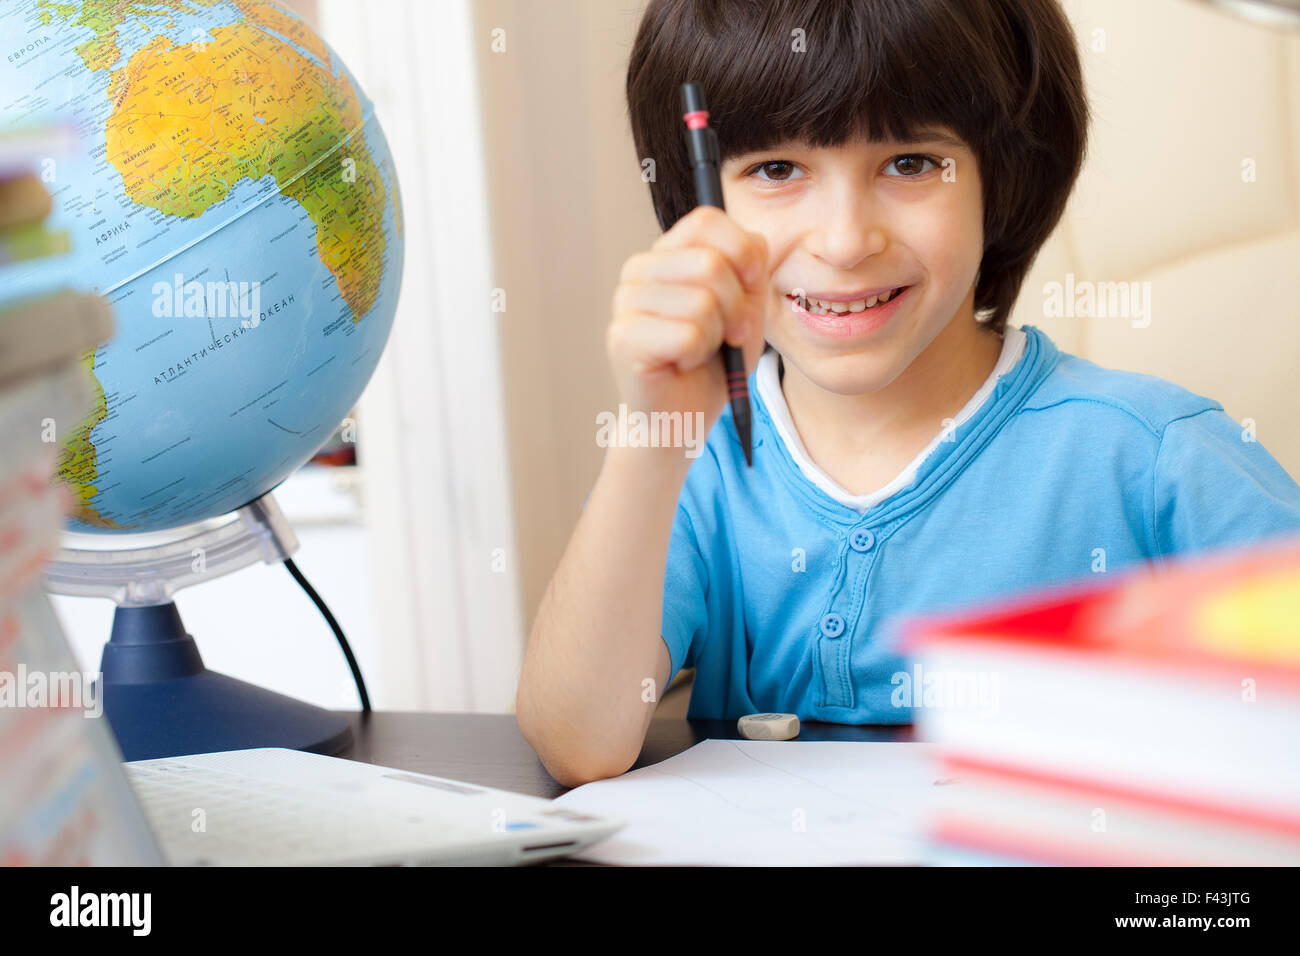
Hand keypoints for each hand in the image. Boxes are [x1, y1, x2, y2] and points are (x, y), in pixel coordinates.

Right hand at [607, 205, 768, 429]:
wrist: (684, 413)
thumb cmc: (715, 359)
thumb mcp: (747, 305)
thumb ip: (752, 266)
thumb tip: (753, 242)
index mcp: (668, 252)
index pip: (706, 220)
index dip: (741, 251)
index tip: (751, 284)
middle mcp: (639, 269)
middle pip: (710, 263)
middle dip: (736, 306)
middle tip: (729, 334)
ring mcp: (625, 302)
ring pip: (701, 303)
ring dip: (716, 336)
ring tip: (701, 350)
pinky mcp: (623, 337)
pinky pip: (686, 335)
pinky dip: (697, 356)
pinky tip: (681, 363)